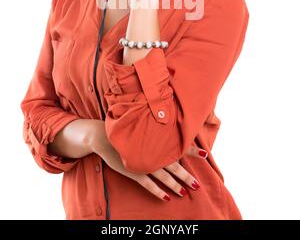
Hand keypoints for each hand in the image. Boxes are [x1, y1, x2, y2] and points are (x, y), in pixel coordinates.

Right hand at [89, 125, 206, 201]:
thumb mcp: (142, 126)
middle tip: (197, 184)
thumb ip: (156, 129)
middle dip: (186, 176)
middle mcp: (152, 151)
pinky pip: (148, 184)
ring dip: (175, 185)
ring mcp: (143, 162)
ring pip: (163, 176)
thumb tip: (171, 129)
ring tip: (185, 191)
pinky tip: (166, 197)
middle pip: (174, 165)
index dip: (191, 149)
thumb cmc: (125, 129)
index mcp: (156, 140)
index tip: (204, 154)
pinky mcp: (133, 171)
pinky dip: (157, 191)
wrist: (104, 136)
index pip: (177, 144)